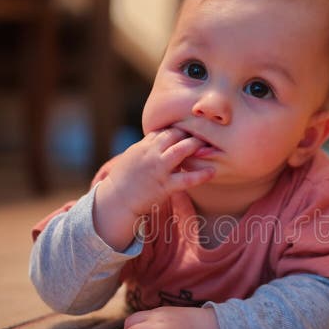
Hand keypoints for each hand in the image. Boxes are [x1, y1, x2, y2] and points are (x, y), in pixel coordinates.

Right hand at [93, 127, 214, 249]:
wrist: (116, 200)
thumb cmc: (124, 180)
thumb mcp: (132, 156)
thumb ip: (147, 147)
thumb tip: (159, 139)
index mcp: (143, 146)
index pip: (164, 130)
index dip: (179, 128)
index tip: (191, 128)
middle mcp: (151, 154)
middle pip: (174, 135)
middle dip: (190, 132)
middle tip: (206, 132)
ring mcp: (158, 169)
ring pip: (181, 150)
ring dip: (196, 145)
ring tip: (209, 145)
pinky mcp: (164, 186)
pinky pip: (187, 179)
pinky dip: (201, 175)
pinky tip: (212, 171)